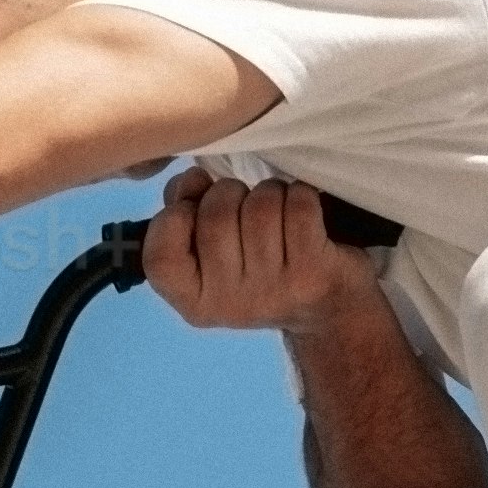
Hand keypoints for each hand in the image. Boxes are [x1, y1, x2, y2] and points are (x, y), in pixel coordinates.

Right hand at [138, 167, 372, 336]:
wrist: (327, 307)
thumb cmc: (258, 264)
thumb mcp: (210, 252)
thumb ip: (183, 211)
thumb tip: (192, 180)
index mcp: (194, 301)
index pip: (160, 257)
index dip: (173, 218)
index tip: (192, 209)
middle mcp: (230, 304)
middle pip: (215, 215)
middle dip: (230, 192)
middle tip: (243, 205)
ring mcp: (273, 291)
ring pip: (260, 206)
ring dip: (270, 193)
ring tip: (276, 211)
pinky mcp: (314, 274)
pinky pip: (299, 206)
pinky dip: (302, 195)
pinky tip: (304, 214)